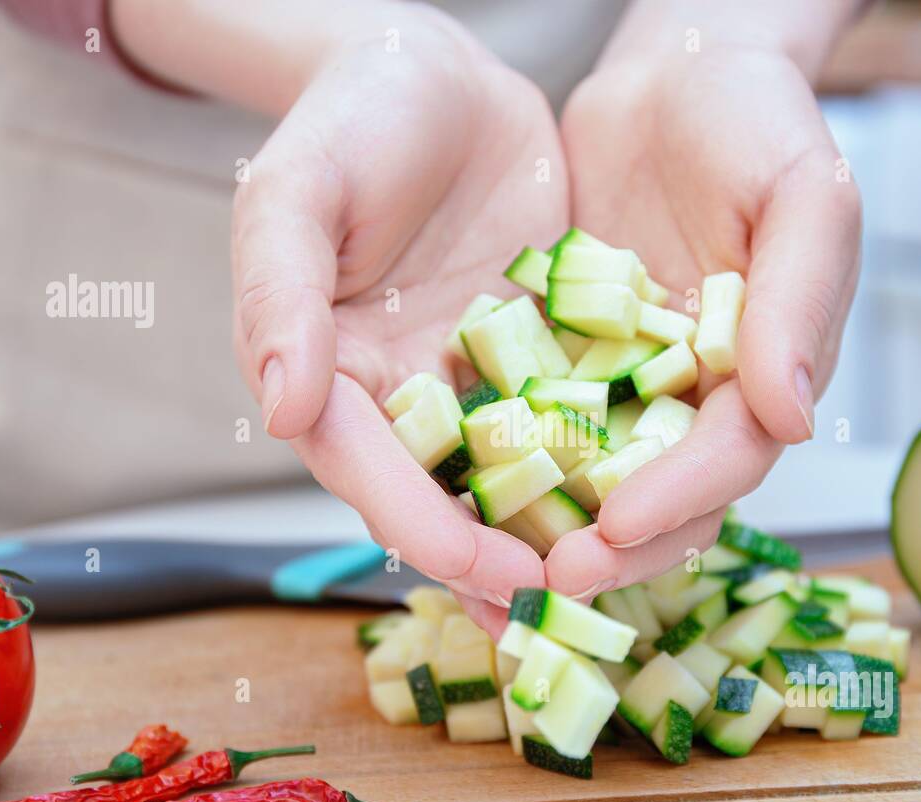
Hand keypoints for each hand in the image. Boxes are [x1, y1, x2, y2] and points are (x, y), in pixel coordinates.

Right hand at [244, 13, 570, 628]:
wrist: (433, 71)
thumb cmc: (349, 119)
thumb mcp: (294, 192)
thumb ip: (278, 296)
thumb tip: (281, 405)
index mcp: (332, 372)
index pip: (367, 469)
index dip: (419, 522)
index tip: (479, 562)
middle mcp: (400, 394)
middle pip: (439, 497)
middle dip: (491, 559)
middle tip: (552, 610)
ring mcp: (471, 379)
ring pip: (508, 478)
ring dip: (548, 536)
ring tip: (600, 590)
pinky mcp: (533, 354)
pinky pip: (565, 421)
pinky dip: (595, 466)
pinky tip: (642, 502)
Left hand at [550, 12, 861, 596]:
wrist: (679, 72)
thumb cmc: (757, 122)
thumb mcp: (802, 193)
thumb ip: (802, 298)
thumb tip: (794, 416)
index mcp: (768, 370)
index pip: (730, 456)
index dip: (679, 498)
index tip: (619, 525)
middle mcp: (703, 393)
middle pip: (666, 494)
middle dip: (616, 544)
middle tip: (551, 579)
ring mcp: (636, 380)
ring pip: (601, 476)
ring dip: (559, 526)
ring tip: (501, 564)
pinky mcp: (576, 357)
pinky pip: (545, 421)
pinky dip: (516, 464)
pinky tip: (467, 493)